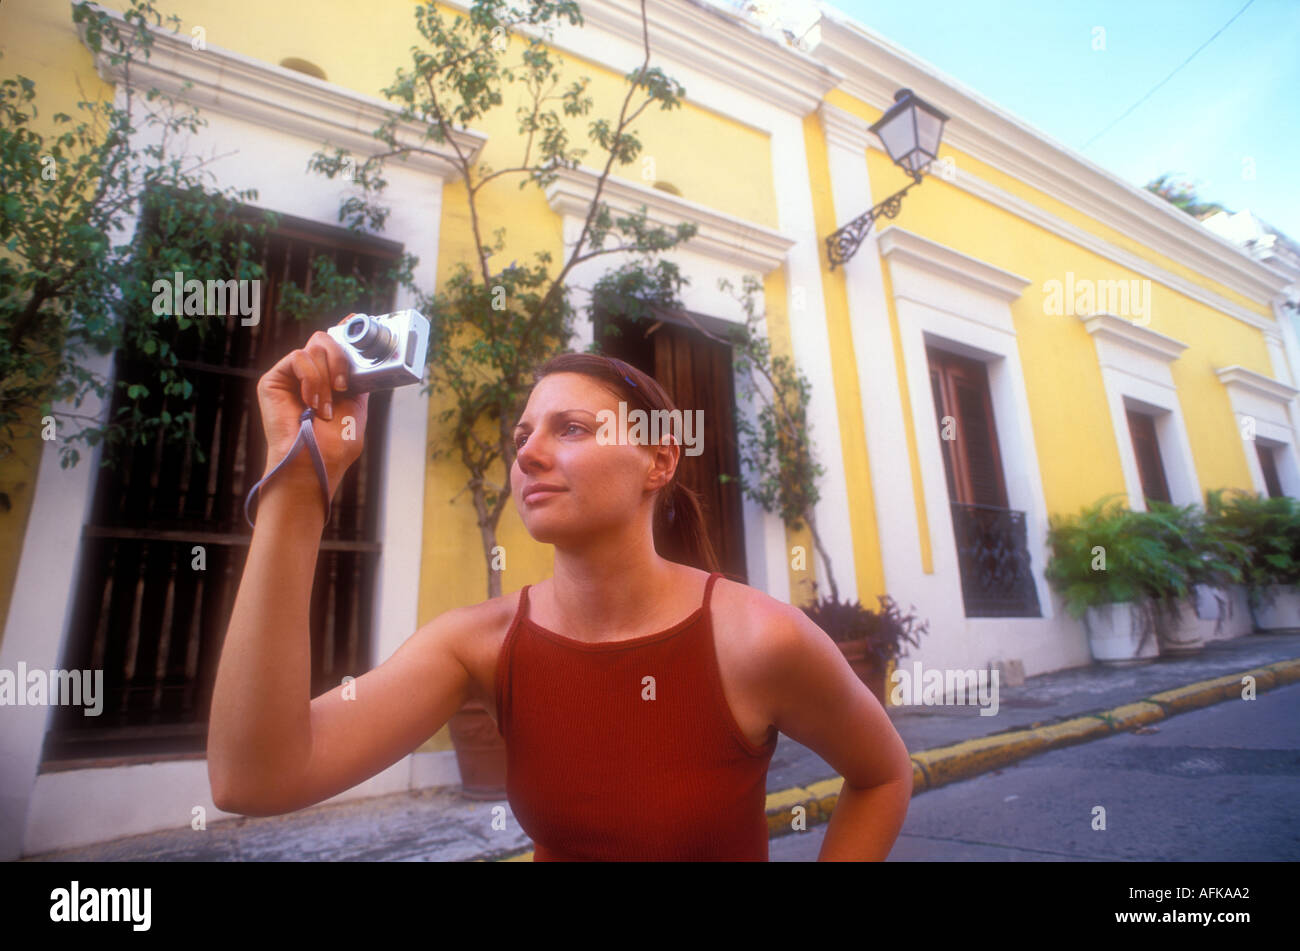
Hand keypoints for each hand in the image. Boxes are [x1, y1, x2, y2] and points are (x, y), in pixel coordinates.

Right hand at [254, 316, 368, 500]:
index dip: (345, 330)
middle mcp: (310, 375)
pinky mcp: (273, 380)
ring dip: (326, 378)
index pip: (335, 345)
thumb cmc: (334, 447)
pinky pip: (298, 358)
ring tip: (324, 408)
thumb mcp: (357, 407)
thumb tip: (364, 358)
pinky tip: (311, 402)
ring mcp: (291, 377)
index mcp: (330, 380)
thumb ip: (359, 380)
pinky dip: (311, 379)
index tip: (357, 320)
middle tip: (343, 387)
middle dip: (341, 358)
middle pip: (326, 340)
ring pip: (314, 347)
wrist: (312, 464)